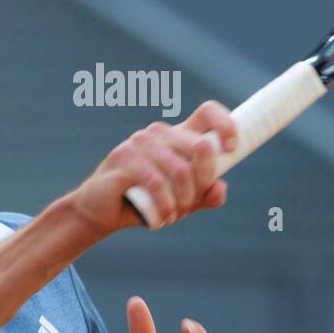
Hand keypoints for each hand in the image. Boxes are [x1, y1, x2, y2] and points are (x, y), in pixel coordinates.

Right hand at [69, 100, 237, 235]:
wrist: (101, 211)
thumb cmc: (146, 201)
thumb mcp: (182, 200)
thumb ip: (204, 195)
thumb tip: (221, 189)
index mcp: (177, 136)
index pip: (207, 113)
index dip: (225, 126)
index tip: (232, 149)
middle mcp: (159, 133)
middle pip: (201, 146)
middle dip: (203, 183)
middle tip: (190, 205)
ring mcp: (139, 143)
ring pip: (181, 170)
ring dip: (183, 201)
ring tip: (173, 216)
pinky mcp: (123, 158)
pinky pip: (157, 183)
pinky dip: (165, 207)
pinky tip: (160, 219)